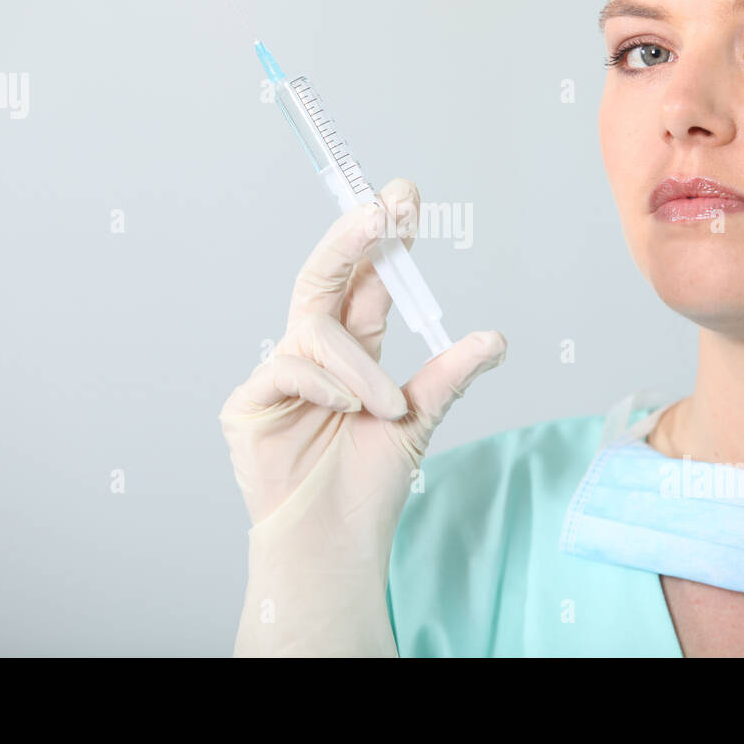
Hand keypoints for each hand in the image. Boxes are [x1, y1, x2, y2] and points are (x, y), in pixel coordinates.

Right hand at [221, 178, 506, 545]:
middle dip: (354, 236)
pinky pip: (287, 367)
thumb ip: (446, 376)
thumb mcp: (417, 421)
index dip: (382, 241)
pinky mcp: (248, 404)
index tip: (404, 199)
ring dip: (359, 365)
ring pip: (315, 329)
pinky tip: (346, 409)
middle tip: (385, 204)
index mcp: (352, 353)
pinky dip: (324, 384)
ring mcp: (277, 377)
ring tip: (386, 408)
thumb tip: (496, 339)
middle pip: (324, 277)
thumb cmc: (366, 487)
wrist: (333, 544)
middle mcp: (312, 355)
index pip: (364, 283)